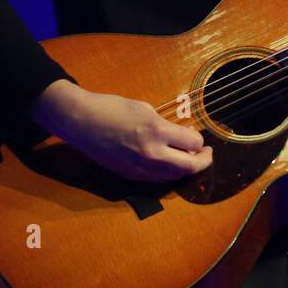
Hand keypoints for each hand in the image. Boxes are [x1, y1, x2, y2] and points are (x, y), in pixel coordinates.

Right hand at [32, 82, 212, 182]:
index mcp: (157, 132)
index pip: (194, 143)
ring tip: (188, 157)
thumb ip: (168, 125)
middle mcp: (152, 154)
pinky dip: (168, 172)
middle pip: (190, 167)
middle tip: (206, 153)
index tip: (195, 133)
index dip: (199, 139)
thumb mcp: (146, 109)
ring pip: (174, 176)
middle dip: (203, 160)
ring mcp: (141, 168)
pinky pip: (157, 179)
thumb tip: (184, 134)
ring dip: (185, 168)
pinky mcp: (130, 175)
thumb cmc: (113, 108)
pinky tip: (168, 162)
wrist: (81, 121)